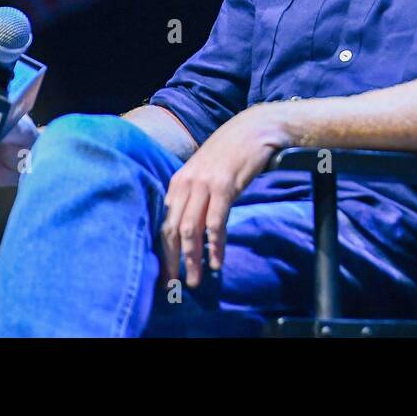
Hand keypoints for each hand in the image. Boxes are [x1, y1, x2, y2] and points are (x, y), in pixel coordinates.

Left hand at [158, 103, 292, 288]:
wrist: (253, 130)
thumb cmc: (230, 153)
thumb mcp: (204, 173)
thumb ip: (193, 196)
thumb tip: (186, 228)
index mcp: (177, 182)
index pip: (163, 223)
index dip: (162, 252)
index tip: (165, 275)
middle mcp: (185, 184)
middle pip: (172, 230)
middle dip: (172, 261)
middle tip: (175, 285)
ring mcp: (204, 185)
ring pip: (190, 229)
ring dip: (192, 259)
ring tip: (196, 280)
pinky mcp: (224, 186)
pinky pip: (215, 222)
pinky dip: (215, 245)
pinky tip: (217, 260)